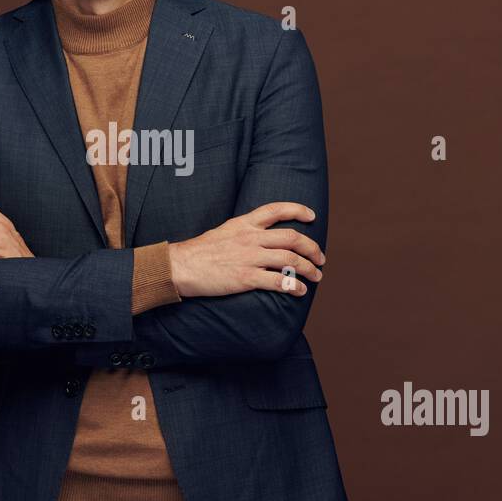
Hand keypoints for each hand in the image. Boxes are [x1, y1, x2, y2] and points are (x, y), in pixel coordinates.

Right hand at [168, 202, 324, 297]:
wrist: (180, 266)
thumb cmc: (199, 251)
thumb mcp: (224, 231)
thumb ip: (244, 231)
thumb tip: (261, 237)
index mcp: (244, 224)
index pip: (276, 209)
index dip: (298, 210)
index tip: (311, 216)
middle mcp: (250, 238)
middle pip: (292, 238)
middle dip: (312, 248)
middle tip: (320, 258)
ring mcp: (249, 258)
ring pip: (290, 260)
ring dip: (308, 269)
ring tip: (316, 276)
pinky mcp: (246, 278)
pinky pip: (278, 281)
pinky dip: (293, 286)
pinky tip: (300, 291)